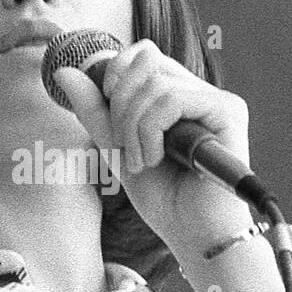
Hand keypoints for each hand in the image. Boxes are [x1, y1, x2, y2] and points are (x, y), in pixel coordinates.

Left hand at [52, 38, 255, 254]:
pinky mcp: (227, 110)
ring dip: (133, 128)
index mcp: (180, 95)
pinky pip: (170, 99)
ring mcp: (217, 99)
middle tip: (125, 149)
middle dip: (119, 105)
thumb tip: (63, 72)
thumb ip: (95, 111)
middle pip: (145, 60)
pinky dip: (150, 131)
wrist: (194, 236)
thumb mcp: (118, 149)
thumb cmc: (164, 199)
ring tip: (141, 162)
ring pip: (153, 83)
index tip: (112, 122)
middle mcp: (202, 92)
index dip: (115, 77)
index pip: (142, 55)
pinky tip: (155, 159)